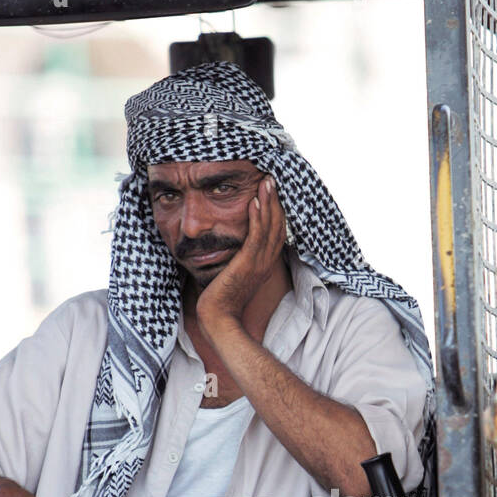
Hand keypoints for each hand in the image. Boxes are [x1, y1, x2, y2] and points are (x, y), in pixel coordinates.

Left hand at [195, 175, 285, 333]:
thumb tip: (230, 246)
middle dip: (275, 200)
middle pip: (277, 225)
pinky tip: (254, 202)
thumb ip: (236, 259)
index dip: (276, 211)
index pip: (276, 232)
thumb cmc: (221, 299)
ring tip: (266, 182)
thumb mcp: (232, 274)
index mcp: (264, 263)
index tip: (272, 191)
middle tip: (272, 178)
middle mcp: (265, 262)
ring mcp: (258, 263)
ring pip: (269, 227)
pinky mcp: (247, 264)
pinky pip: (255, 237)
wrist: (218, 319)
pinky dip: (257, 218)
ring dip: (268, 203)